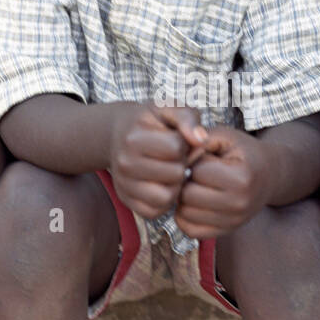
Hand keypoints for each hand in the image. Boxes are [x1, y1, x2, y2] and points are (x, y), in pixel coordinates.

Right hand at [109, 106, 206, 220]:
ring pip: (166, 197)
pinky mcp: (126, 200)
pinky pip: (156, 211)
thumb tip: (201, 140)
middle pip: (175, 174)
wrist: (119, 134)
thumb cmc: (151, 121)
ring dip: (175, 185)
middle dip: (181, 165)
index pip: (176, 148)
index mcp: (134, 138)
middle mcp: (124, 163)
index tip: (177, 139)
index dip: (184, 143)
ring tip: (171, 171)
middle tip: (175, 157)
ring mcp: (123, 184)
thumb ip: (187, 118)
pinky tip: (163, 184)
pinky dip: (164, 201)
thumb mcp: (168, 108)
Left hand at [174, 127, 272, 239]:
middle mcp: (239, 204)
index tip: (199, 156)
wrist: (269, 175)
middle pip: (188, 196)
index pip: (197, 172)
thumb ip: (200, 140)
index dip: (191, 160)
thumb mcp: (226, 137)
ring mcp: (233, 221)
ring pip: (185, 214)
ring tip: (194, 185)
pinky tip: (193, 201)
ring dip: (183, 199)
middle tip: (193, 172)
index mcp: (242, 177)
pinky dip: (185, 216)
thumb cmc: (243, 152)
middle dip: (185, 181)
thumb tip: (178, 157)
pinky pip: (190, 230)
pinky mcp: (225, 231)